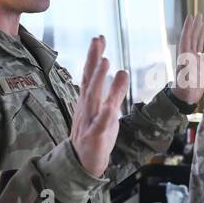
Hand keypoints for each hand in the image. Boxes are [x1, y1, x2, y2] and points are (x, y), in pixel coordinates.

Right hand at [70, 35, 128, 177]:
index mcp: (87, 102)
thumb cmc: (94, 136)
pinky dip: (105, 115)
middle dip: (93, 60)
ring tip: (106, 61)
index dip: (93, 56)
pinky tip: (110, 105)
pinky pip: (100, 125)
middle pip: (89, 80)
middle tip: (97, 41)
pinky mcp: (95, 136)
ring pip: (94, 99)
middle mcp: (86, 108)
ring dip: (99, 80)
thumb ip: (112, 93)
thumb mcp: (105, 112)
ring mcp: (89, 122)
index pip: (89, 75)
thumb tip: (121, 72)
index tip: (98, 38)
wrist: (82, 164)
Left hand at [172, 13, 203, 107]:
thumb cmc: (184, 89)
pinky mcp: (201, 67)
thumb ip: (185, 69)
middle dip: (195, 26)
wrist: (186, 98)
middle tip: (198, 14)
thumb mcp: (184, 78)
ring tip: (203, 22)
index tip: (191, 16)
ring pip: (198, 43)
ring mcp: (195, 60)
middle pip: (192, 37)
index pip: (186, 38)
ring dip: (200, 33)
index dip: (188, 27)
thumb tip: (185, 59)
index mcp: (184, 56)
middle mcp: (189, 56)